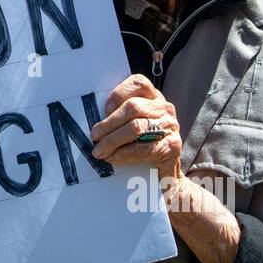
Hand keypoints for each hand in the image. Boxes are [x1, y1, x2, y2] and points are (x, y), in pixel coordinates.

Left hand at [92, 74, 240, 262]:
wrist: (164, 179)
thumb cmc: (141, 148)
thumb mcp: (130, 128)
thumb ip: (117, 118)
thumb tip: (89, 118)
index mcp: (154, 98)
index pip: (138, 83)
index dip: (118, 93)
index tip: (104, 109)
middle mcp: (165, 109)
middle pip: (133, 108)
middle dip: (108, 123)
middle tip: (93, 136)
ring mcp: (171, 127)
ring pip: (136, 127)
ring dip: (112, 140)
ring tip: (99, 151)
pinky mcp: (173, 147)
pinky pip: (144, 148)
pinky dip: (124, 154)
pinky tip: (113, 159)